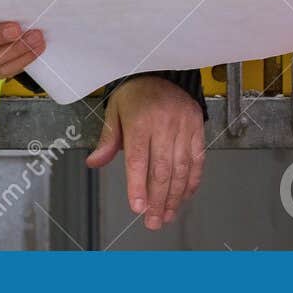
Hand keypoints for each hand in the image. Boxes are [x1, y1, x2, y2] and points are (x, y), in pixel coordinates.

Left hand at [85, 75, 204, 230]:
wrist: (160, 71)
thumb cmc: (135, 93)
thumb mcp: (114, 111)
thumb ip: (107, 140)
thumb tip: (94, 162)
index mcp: (140, 119)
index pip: (139, 159)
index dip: (138, 185)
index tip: (137, 207)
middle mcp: (164, 123)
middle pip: (162, 169)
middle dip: (157, 199)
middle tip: (152, 221)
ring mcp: (183, 125)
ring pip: (181, 168)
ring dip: (174, 196)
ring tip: (166, 214)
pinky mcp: (197, 126)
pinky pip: (197, 158)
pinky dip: (192, 180)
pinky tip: (184, 195)